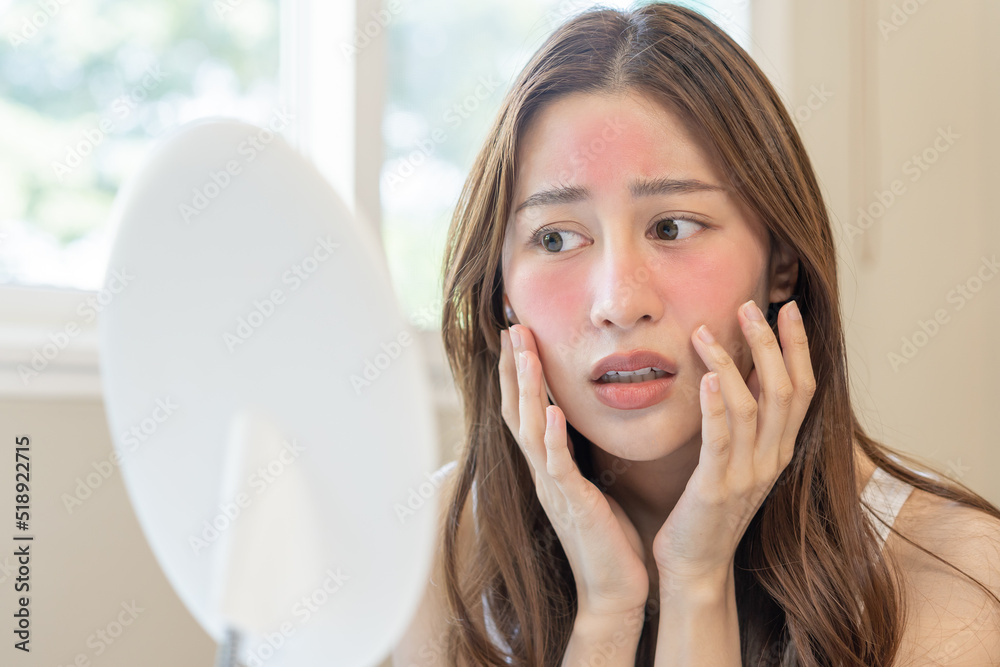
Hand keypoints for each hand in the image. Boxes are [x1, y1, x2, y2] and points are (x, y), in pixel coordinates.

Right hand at [499, 324, 649, 617]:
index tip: (518, 332)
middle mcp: (542, 471)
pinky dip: (551, 438)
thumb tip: (581, 420)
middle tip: (512, 326)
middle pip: (516, 409)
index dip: (518, 370)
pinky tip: (551, 411)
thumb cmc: (608, 536)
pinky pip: (557, 466)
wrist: (614, 590)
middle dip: (512, 367)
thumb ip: (581, 451)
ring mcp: (553, 488)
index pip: (526, 407)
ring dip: (525, 389)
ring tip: (523, 352)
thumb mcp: (592, 482)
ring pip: (529, 429)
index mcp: (548, 464)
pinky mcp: (571, 505)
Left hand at [651, 299, 815, 594]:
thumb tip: (740, 372)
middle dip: (769, 344)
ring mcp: (747, 474)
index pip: (802, 390)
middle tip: (749, 306)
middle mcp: (772, 459)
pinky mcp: (716, 488)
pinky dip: (717, 406)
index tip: (787, 308)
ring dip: (732, 363)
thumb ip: (744, 422)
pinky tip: (708, 377)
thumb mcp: (736, 459)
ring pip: (753, 407)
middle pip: (785, 390)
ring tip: (706, 331)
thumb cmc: (708, 507)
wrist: (696, 564)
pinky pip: (721, 440)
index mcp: (779, 450)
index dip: (798, 348)